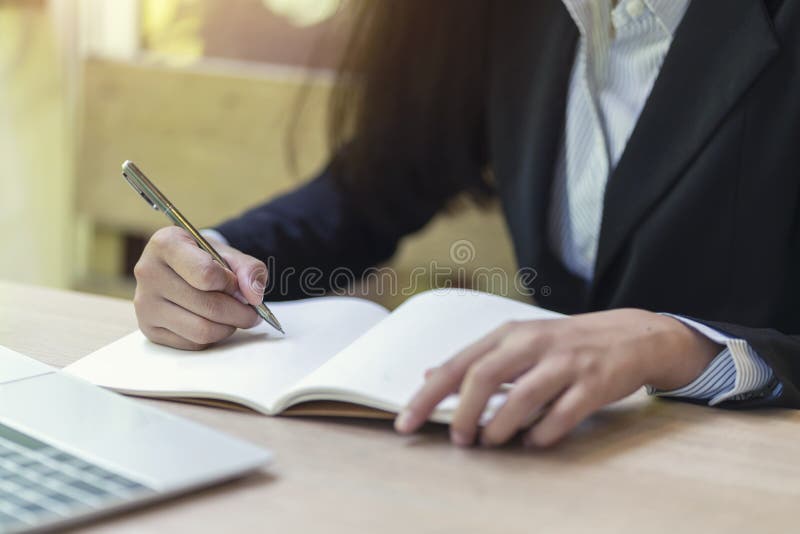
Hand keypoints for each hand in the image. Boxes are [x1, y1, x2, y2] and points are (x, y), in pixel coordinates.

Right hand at [133, 226, 267, 349]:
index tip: (238, 285)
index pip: (206, 274)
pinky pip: (192, 343)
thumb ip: (249, 269)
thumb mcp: (230, 253)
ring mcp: (145, 303)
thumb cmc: (205, 258)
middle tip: (252, 312)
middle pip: (208, 306)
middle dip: (239, 312)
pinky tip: (214, 323)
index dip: (231, 284)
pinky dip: (212, 337)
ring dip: (228, 327)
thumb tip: (254, 297)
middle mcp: (148, 272)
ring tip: (235, 317)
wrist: (180, 268)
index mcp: (166, 244)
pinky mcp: (148, 328)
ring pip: (201, 330)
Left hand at [394, 309, 719, 446]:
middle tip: (458, 439)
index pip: (458, 364)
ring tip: (491, 442)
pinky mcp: (594, 383)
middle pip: (483, 377)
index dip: (427, 396)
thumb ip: (477, 359)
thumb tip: (430, 375)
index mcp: (509, 333)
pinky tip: (533, 442)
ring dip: (500, 427)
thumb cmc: (567, 343)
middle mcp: (533, 343)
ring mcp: (566, 362)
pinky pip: (563, 414)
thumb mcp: (519, 340)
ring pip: (521, 396)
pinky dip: (543, 433)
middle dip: (462, 414)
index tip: (406, 422)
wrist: (634, 335)